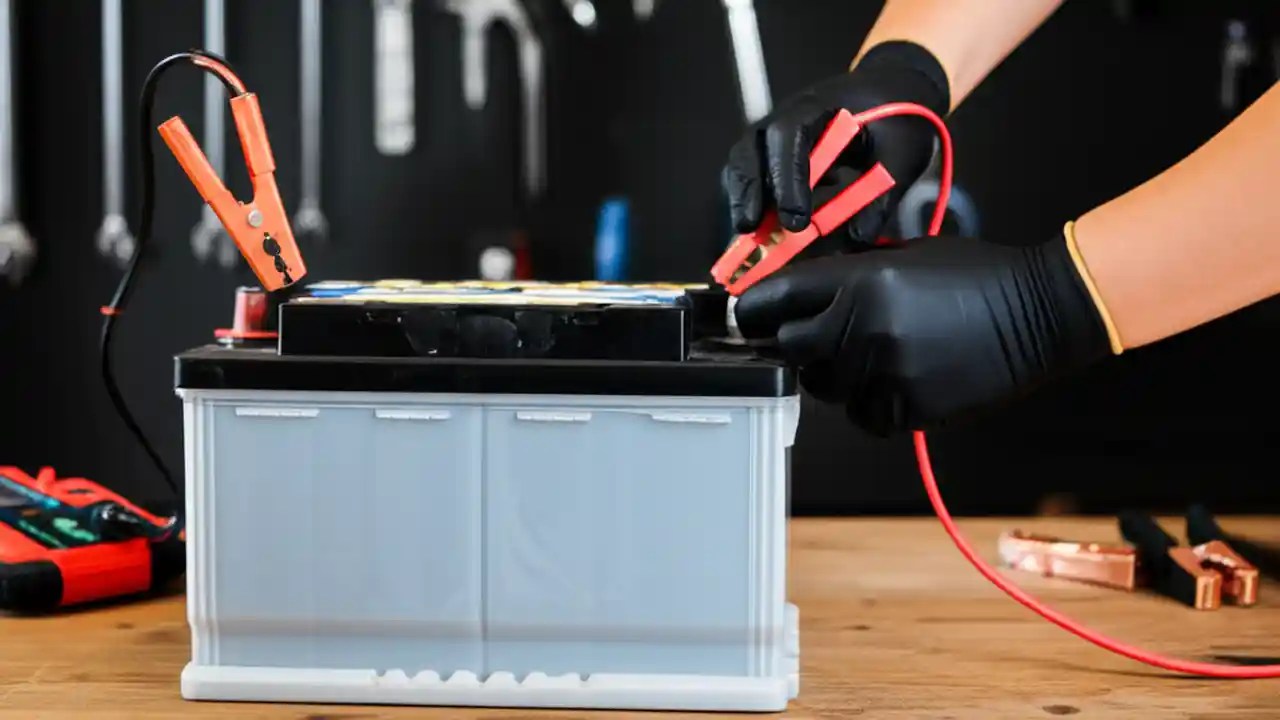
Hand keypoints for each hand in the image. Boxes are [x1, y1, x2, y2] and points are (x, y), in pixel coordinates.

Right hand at [721, 41, 949, 251]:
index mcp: (817, 106)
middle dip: (748, 192)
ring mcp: (774, 131)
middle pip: (749, 149)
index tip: (795, 221)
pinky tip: (760, 228)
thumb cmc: (898, 118)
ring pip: (742, 162)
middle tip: (751, 231)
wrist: (894, 91)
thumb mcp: (902, 154)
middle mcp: (785, 116)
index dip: (787, 178)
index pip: (788, 136)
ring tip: (748, 235)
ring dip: (742, 199)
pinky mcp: (773, 150)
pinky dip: (749, 200)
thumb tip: (856, 239)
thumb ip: (882, 195)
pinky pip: (750, 173)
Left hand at [732, 231, 1114, 435]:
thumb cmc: (973, 277)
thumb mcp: (904, 254)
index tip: (748, 316)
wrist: (1038, 314)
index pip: (778, 298)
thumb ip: (849, 272)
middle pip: (792, 347)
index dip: (756, 309)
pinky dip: (871, 403)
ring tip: (873, 355)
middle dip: (797, 343)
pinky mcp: (908, 407)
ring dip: (836, 375)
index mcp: (860, 280)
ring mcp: (885, 369)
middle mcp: (864, 325)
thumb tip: (799, 289)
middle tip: (816, 339)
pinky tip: (899, 378)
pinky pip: (863, 414)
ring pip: (825, 387)